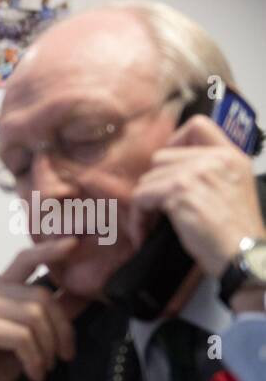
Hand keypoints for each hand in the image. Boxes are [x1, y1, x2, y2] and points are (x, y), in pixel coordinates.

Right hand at [0, 237, 85, 380]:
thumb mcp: (32, 336)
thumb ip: (54, 311)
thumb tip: (84, 292)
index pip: (26, 259)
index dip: (50, 249)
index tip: (75, 242)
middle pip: (41, 296)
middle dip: (62, 329)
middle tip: (65, 355)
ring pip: (34, 317)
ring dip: (48, 348)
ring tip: (45, 367)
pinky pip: (21, 336)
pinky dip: (34, 358)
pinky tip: (33, 374)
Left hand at [129, 115, 265, 279]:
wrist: (243, 254)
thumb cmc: (236, 233)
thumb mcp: (233, 190)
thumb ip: (210, 173)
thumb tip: (170, 173)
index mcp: (231, 156)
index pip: (197, 126)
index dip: (174, 141)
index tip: (167, 167)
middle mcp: (215, 159)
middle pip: (161, 158)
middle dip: (154, 185)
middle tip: (155, 209)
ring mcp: (197, 173)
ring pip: (147, 179)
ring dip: (144, 205)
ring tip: (151, 225)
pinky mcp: (180, 192)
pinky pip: (140, 198)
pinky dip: (137, 219)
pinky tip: (144, 234)